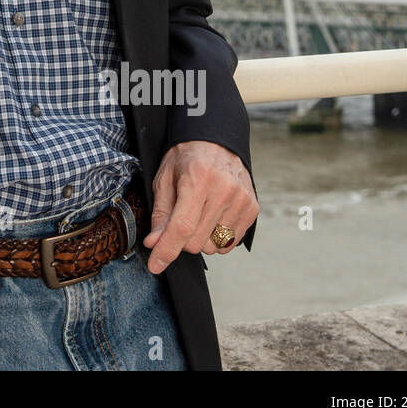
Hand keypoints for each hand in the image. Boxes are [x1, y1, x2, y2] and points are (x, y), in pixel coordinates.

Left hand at [141, 140, 257, 274]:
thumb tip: (154, 243)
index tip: (155, 266)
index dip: (166, 250)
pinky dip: (217, 238)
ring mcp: (242, 200)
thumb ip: (160, 212)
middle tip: (180, 219)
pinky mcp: (252, 209)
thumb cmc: (186, 158)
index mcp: (198, 179)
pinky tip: (212, 217)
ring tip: (198, 214)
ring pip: (214, 246)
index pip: (182, 227)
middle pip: (196, 241)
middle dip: (181, 239)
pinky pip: (230, 243)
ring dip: (200, 238)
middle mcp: (224, 190)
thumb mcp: (164, 178)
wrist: (216, 140)